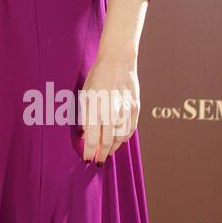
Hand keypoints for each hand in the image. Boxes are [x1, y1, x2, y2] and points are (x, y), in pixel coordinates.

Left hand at [79, 50, 139, 164]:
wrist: (118, 61)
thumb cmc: (97, 77)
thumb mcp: (85, 96)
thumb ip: (86, 117)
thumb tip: (86, 135)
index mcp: (95, 109)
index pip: (93, 140)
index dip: (90, 152)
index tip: (87, 159)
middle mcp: (112, 113)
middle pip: (107, 142)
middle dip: (101, 154)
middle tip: (97, 161)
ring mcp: (126, 111)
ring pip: (120, 138)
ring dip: (113, 148)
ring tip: (107, 152)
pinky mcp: (136, 108)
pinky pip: (130, 129)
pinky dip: (124, 137)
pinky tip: (118, 141)